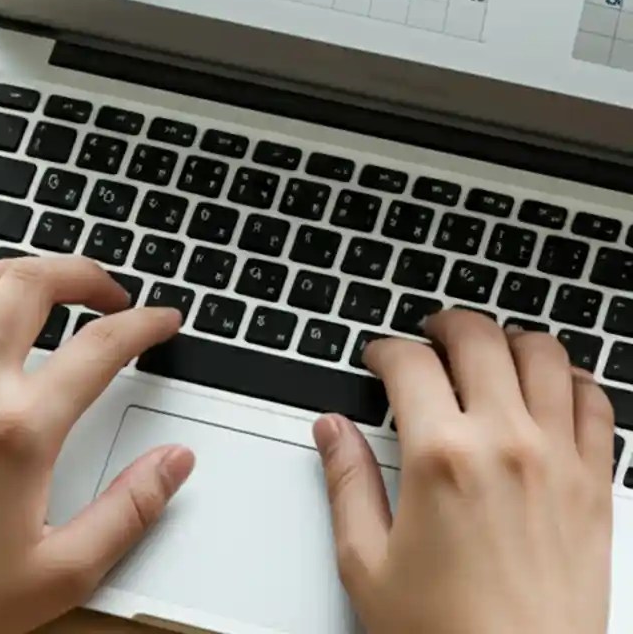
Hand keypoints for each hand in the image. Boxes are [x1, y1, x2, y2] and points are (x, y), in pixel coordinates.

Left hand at [0, 257, 192, 633]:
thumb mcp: (61, 573)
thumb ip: (130, 510)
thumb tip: (174, 462)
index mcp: (19, 432)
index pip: (101, 345)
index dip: (144, 323)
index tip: (160, 320)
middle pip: (30, 285)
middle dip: (80, 273)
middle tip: (105, 291)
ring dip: (18, 275)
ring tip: (45, 291)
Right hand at [314, 311, 614, 633]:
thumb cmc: (445, 632)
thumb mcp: (366, 561)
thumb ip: (346, 483)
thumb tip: (332, 431)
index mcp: (440, 458)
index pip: (409, 364)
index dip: (384, 349)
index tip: (379, 358)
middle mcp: (506, 445)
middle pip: (480, 339)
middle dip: (446, 325)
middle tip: (430, 335)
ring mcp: (559, 459)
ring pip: (545, 355)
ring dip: (511, 341)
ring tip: (490, 350)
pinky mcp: (597, 483)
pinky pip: (596, 402)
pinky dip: (573, 379)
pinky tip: (551, 386)